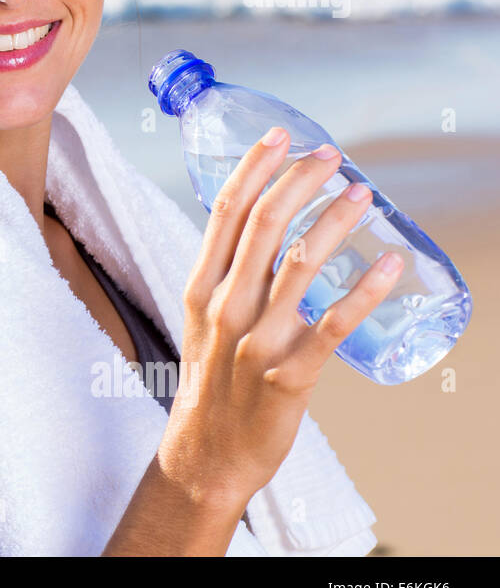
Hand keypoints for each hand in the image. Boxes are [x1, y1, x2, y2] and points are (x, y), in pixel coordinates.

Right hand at [160, 127, 403, 509]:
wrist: (207, 452)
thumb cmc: (212, 381)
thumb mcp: (202, 319)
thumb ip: (227, 276)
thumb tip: (263, 227)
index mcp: (199, 287)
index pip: (225, 213)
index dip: (253, 168)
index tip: (280, 136)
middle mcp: (224, 307)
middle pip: (264, 226)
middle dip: (299, 181)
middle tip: (331, 156)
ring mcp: (256, 341)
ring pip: (301, 265)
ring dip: (335, 222)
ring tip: (362, 194)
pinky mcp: (288, 375)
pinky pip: (332, 326)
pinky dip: (364, 294)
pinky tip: (388, 269)